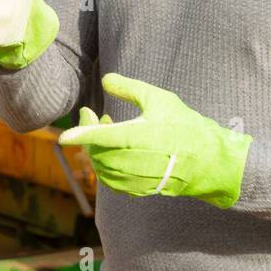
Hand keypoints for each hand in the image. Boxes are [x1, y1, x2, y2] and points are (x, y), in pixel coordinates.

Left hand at [57, 73, 252, 208]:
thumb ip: (129, 88)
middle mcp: (131, 161)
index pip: (97, 137)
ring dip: (97, 150)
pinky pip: (111, 180)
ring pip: (101, 167)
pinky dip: (106, 166)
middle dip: (89, 133)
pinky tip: (114, 152)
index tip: (63, 135)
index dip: (79, 135)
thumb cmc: (185, 126)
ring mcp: (134, 178)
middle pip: (96, 152)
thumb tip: (105, 80)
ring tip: (107, 130)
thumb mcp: (159, 99)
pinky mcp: (138, 189)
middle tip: (93, 115)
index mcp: (134, 137)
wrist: (208, 161)